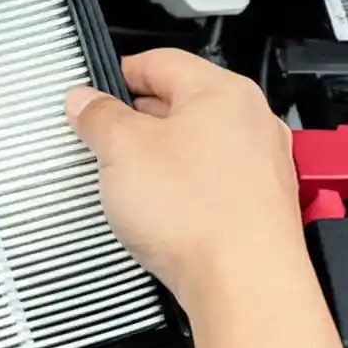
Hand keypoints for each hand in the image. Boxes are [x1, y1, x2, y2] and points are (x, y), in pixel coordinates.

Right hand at [64, 49, 301, 317]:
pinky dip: (186, 191)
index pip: (160, 62)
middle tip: (103, 141)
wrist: (245, 285)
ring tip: (131, 183)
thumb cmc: (199, 215)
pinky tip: (165, 214)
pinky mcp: (260, 207)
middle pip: (182, 104)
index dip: (118, 75)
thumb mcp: (122, 151)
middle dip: (137, 121)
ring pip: (199, 147)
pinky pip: (213, 184)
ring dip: (162, 158)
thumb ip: (98, 117)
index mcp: (223, 91)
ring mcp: (262, 166)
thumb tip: (85, 100)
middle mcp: (252, 122)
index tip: (93, 94)